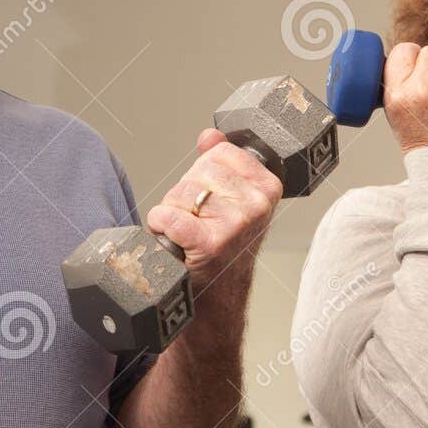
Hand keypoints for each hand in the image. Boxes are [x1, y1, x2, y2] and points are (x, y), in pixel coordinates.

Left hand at [145, 129, 283, 301]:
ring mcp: (235, 223)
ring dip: (174, 212)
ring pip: (181, 193)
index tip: (213, 198)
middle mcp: (257, 204)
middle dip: (188, 194)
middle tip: (200, 219)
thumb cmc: (225, 244)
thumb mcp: (232, 198)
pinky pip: (169, 217)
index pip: (220, 152)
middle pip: (198, 172)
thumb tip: (210, 135)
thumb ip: (222, 161)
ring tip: (189, 232)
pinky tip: (173, 238)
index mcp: (267, 186)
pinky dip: (161, 225)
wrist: (221, 292)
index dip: (205, 173)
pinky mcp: (210, 243)